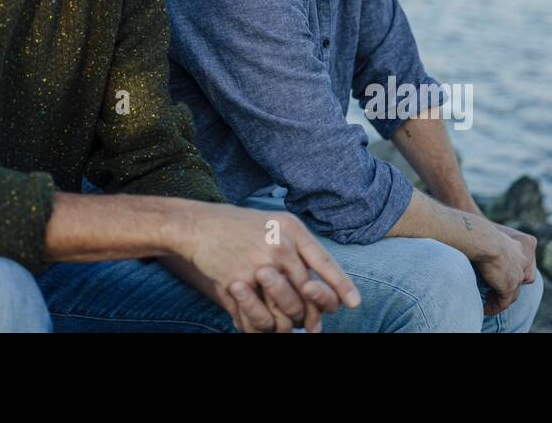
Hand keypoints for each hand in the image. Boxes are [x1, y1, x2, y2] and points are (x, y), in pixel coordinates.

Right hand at [175, 203, 359, 332]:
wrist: (197, 225)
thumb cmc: (238, 227)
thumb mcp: (273, 225)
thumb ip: (296, 249)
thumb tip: (316, 284)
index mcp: (291, 229)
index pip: (324, 262)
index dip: (341, 286)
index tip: (353, 303)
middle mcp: (280, 244)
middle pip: (308, 293)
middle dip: (309, 314)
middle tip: (309, 326)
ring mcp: (260, 262)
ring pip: (288, 310)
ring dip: (286, 324)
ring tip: (282, 326)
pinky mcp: (239, 280)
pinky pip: (260, 316)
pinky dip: (262, 326)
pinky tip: (259, 325)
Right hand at [475, 223, 534, 313]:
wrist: (484, 238)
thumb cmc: (481, 230)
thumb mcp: (491, 232)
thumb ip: (492, 240)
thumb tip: (478, 240)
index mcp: (524, 245)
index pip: (527, 261)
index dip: (518, 269)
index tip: (502, 271)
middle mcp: (524, 261)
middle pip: (524, 279)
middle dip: (512, 285)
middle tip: (497, 287)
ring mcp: (518, 275)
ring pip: (513, 293)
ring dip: (502, 298)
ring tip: (490, 300)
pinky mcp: (509, 286)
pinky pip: (503, 303)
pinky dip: (495, 307)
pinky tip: (486, 309)